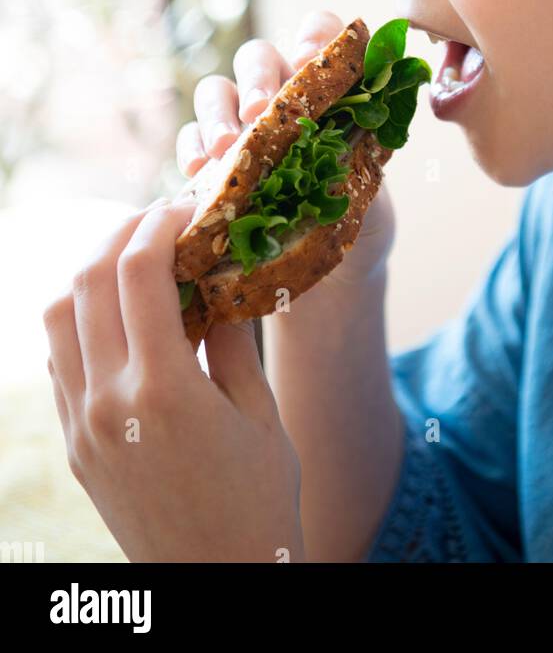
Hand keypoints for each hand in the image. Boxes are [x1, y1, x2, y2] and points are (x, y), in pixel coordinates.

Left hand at [44, 198, 304, 562]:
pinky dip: (80, 318)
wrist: (218, 581)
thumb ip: (231, 338)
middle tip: (160, 217)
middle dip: (123, 231)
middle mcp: (109, 403)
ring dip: (91, 271)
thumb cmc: (259, 499)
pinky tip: (120, 314)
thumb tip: (219, 276)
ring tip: (134, 258)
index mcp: (164, 391)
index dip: (160, 222)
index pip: (139, 272)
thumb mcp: (260, 412)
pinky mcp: (75, 446)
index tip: (186, 206)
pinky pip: (58, 360)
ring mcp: (83, 425)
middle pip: (88, 280)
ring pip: (57, 315)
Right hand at [175, 8, 395, 287]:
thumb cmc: (358, 212)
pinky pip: (191, 136)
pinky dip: (191, 146)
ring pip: (217, 89)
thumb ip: (362, 153)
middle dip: (256, 78)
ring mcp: (241, 122)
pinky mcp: (211, 159)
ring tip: (223, 148)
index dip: (314, 34)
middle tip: (258, 111)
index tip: (309, 57)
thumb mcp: (370, 180)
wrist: (330, 267)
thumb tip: (354, 139)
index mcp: (326, 85)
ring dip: (217, 113)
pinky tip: (198, 170)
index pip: (319, 32)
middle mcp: (280, 92)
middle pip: (258, 56)